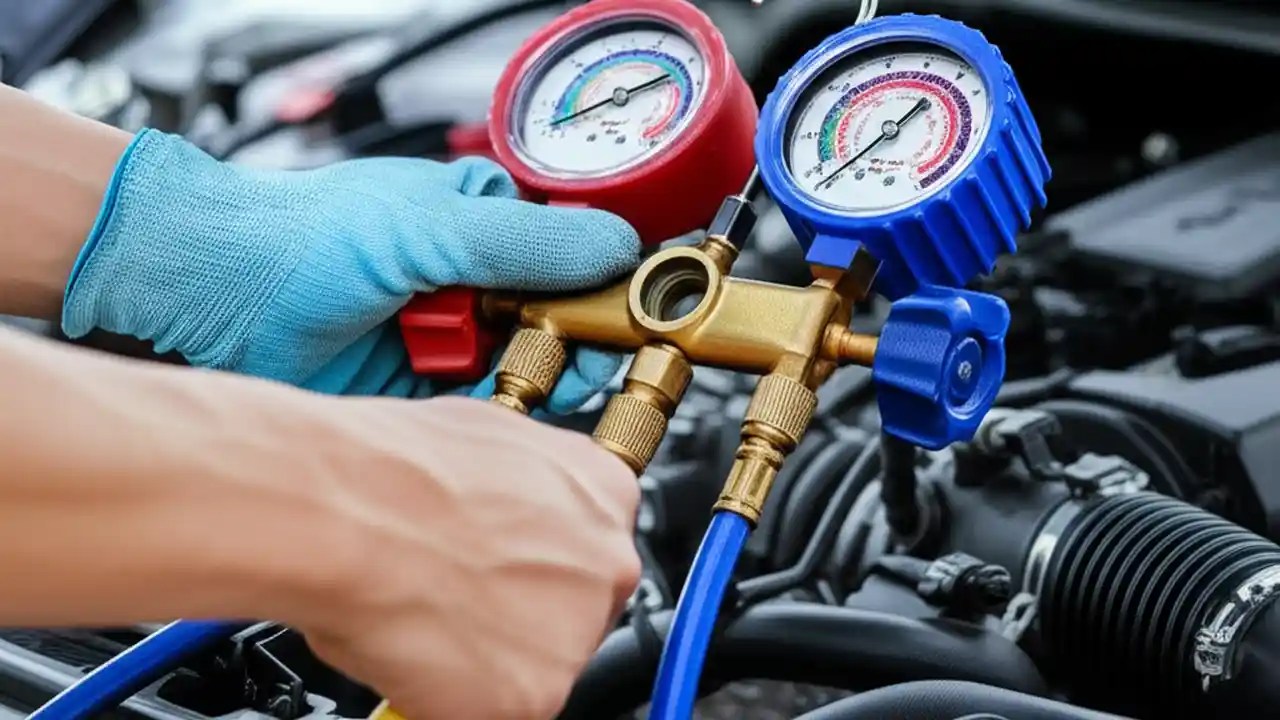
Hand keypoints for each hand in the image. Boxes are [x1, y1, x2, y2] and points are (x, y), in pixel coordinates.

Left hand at [61, 130, 639, 408]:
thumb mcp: (430, 227)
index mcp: (486, 221)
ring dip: (529, 382)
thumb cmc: (307, 237)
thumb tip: (619, 250)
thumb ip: (528, 243)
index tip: (627, 320)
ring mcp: (450, 334)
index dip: (606, 291)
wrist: (218, 294)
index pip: (575, 256)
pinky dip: (493, 418)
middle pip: (562, 322)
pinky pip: (482, 410)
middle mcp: (475, 277)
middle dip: (571, 347)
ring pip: (526, 370)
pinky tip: (493, 419)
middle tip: (572, 363)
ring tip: (516, 382)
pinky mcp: (425, 388)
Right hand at [286, 397, 640, 718]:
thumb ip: (521, 489)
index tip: (507, 570)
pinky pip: (493, 707)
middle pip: (574, 608)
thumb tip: (501, 505)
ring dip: (486, 655)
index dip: (538, 565)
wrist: (345, 509)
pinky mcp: (531, 699)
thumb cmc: (394, 465)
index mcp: (607, 492)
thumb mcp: (488, 441)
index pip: (592, 545)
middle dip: (520, 612)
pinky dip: (449, 695)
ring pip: (534, 662)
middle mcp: (607, 566)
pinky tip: (412, 648)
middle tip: (460, 598)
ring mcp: (575, 636)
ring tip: (424, 616)